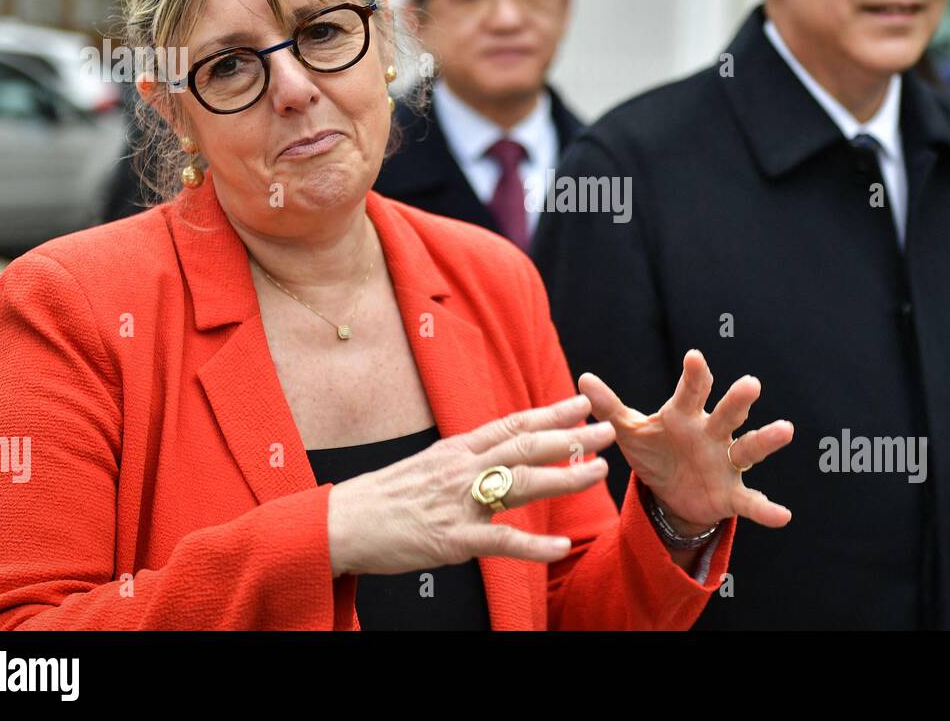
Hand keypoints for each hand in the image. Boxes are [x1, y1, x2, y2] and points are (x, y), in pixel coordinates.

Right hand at [326, 395, 614, 576]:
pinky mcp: (451, 538)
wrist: (341, 523)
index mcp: (458, 449)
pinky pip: (499, 541)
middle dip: (570, 437)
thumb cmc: (387, 497)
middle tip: (608, 431)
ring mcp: (458, 502)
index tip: (582, 402)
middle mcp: (462, 468)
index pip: (512, 424)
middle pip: (525, 447)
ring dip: (563, 478)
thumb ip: (467, 459)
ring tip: (596, 472)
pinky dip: (532, 546)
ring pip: (520, 484)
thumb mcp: (429, 465)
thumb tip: (502, 452)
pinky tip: (559, 547)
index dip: (550, 412)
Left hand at [579, 349, 793, 531]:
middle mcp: (712, 433)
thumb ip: (609, 408)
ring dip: (766, 439)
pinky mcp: (732, 494)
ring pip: (748, 447)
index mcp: (686, 415)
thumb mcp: (629, 432)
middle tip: (750, 383)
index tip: (694, 358)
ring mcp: (726, 462)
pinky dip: (766, 509)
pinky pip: (750, 502)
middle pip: (727, 413)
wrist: (670, 492)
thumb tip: (583, 379)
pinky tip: (783, 515)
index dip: (694, 375)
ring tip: (785, 429)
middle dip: (737, 399)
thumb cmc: (655, 450)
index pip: (691, 391)